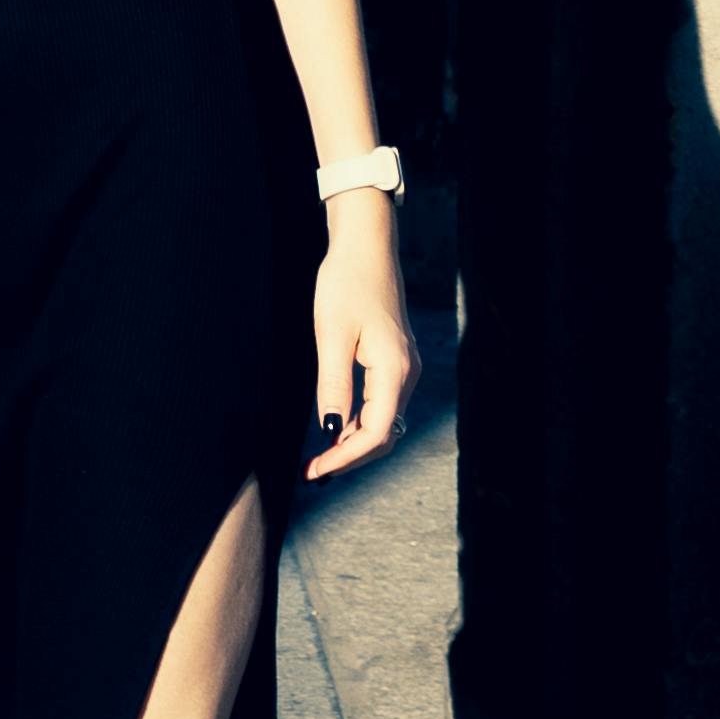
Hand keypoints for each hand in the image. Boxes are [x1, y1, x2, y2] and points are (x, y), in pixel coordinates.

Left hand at [304, 209, 419, 480]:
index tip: (313, 471)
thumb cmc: (346, 284)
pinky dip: (359, 422)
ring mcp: (404, 367)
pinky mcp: (395, 360)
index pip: (374, 434)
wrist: (365, 247)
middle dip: (350, 457)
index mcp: (394, 371)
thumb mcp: (331, 336)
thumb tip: (329, 431)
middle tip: (312, 471)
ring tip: (319, 455)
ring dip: (354, 442)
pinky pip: (382, 404)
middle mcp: (406, 374)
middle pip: (384, 435)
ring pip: (384, 421)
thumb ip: (332, 386)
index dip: (344, 458)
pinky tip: (335, 426)